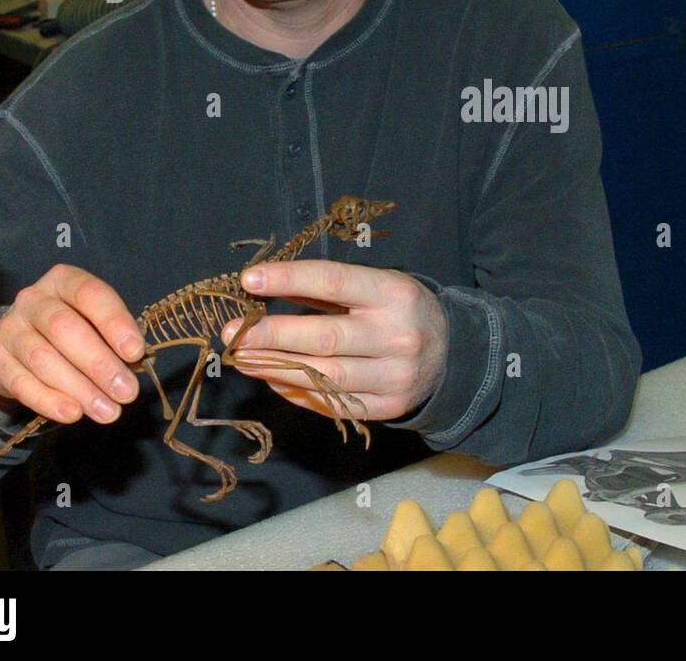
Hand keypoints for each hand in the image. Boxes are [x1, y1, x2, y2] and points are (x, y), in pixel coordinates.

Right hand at [0, 264, 145, 423]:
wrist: (20, 342)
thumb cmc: (74, 327)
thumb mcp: (96, 322)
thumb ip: (116, 338)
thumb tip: (136, 364)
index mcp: (64, 281)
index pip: (90, 294)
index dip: (114, 322)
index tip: (135, 352)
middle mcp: (33, 300)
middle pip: (64, 328)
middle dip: (99, 364)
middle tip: (126, 392)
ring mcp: (10, 328)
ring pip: (43, 359)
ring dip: (79, 388)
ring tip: (107, 410)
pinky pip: (22, 383)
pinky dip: (49, 401)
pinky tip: (73, 413)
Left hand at [222, 261, 447, 421]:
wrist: (452, 354)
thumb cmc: (400, 310)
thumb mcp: (375, 285)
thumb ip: (324, 287)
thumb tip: (262, 286)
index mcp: (394, 293)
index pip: (334, 282)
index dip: (289, 279)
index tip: (249, 279)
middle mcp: (398, 335)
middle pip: (324, 338)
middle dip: (271, 335)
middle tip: (233, 333)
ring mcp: (395, 376)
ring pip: (324, 376)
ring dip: (275, 368)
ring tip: (243, 358)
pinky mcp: (388, 407)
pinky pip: (333, 402)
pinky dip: (298, 392)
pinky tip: (273, 379)